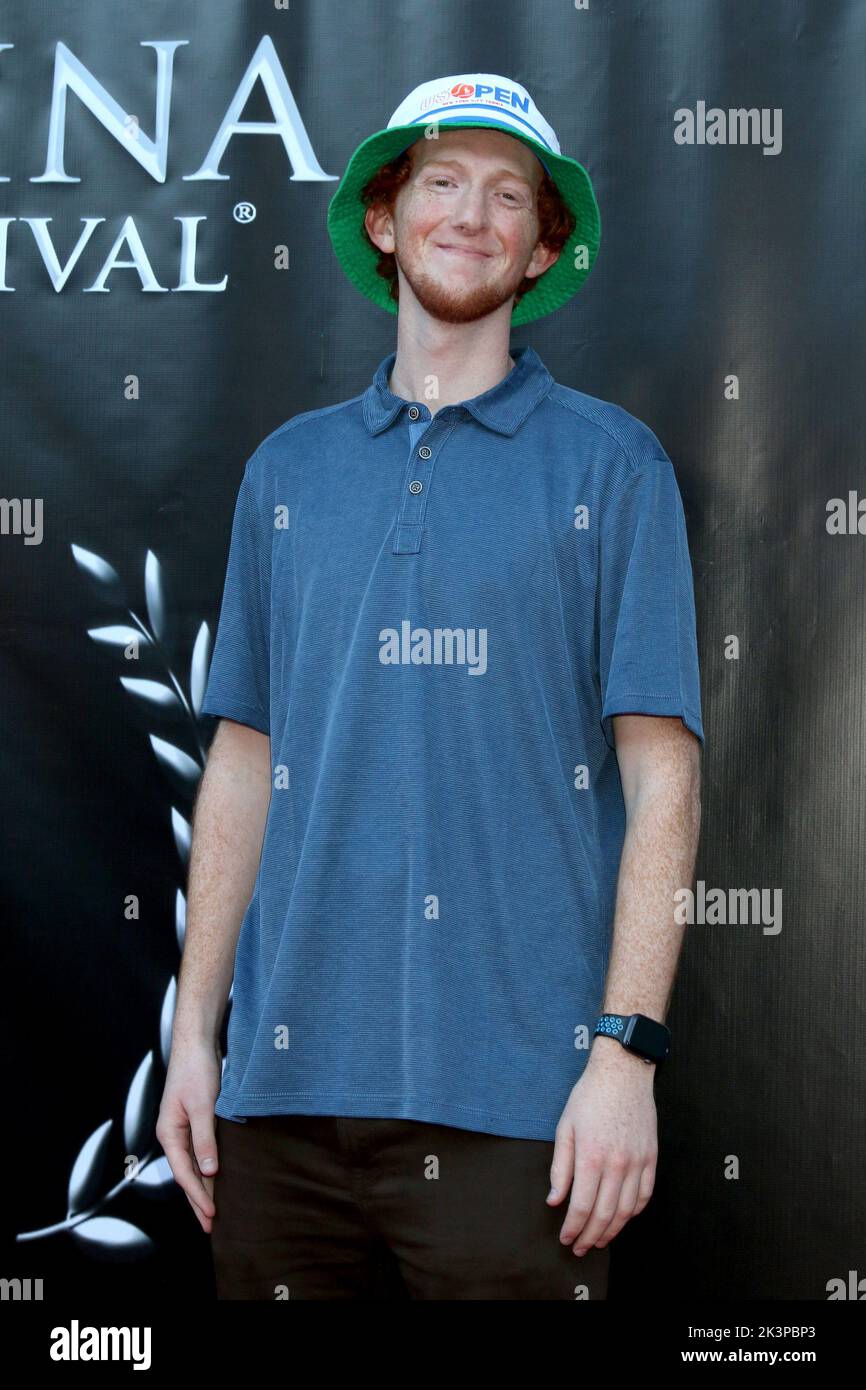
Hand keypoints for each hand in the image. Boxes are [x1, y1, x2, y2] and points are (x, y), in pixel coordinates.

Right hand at [155, 1038, 221, 1233]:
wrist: (197, 1042)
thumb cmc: (197, 1070)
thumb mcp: (203, 1105)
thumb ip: (204, 1139)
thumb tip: (209, 1171)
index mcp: (169, 1133)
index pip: (184, 1173)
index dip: (198, 1195)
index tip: (211, 1215)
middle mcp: (173, 1134)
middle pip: (186, 1174)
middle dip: (197, 1200)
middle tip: (210, 1227)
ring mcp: (183, 1128)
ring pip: (193, 1165)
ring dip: (203, 1186)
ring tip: (213, 1210)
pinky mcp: (195, 1121)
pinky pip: (200, 1152)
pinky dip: (208, 1168)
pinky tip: (217, 1177)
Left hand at [547, 1043, 657, 1254]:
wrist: (622, 1073)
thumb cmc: (589, 1097)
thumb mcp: (565, 1128)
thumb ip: (560, 1167)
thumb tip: (555, 1200)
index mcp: (591, 1157)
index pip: (581, 1207)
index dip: (573, 1228)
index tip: (566, 1239)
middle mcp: (616, 1165)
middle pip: (604, 1215)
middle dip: (590, 1236)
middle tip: (580, 1248)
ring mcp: (637, 1162)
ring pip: (626, 1211)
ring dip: (613, 1231)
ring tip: (600, 1240)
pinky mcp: (651, 1157)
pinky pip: (645, 1195)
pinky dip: (634, 1213)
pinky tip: (623, 1218)